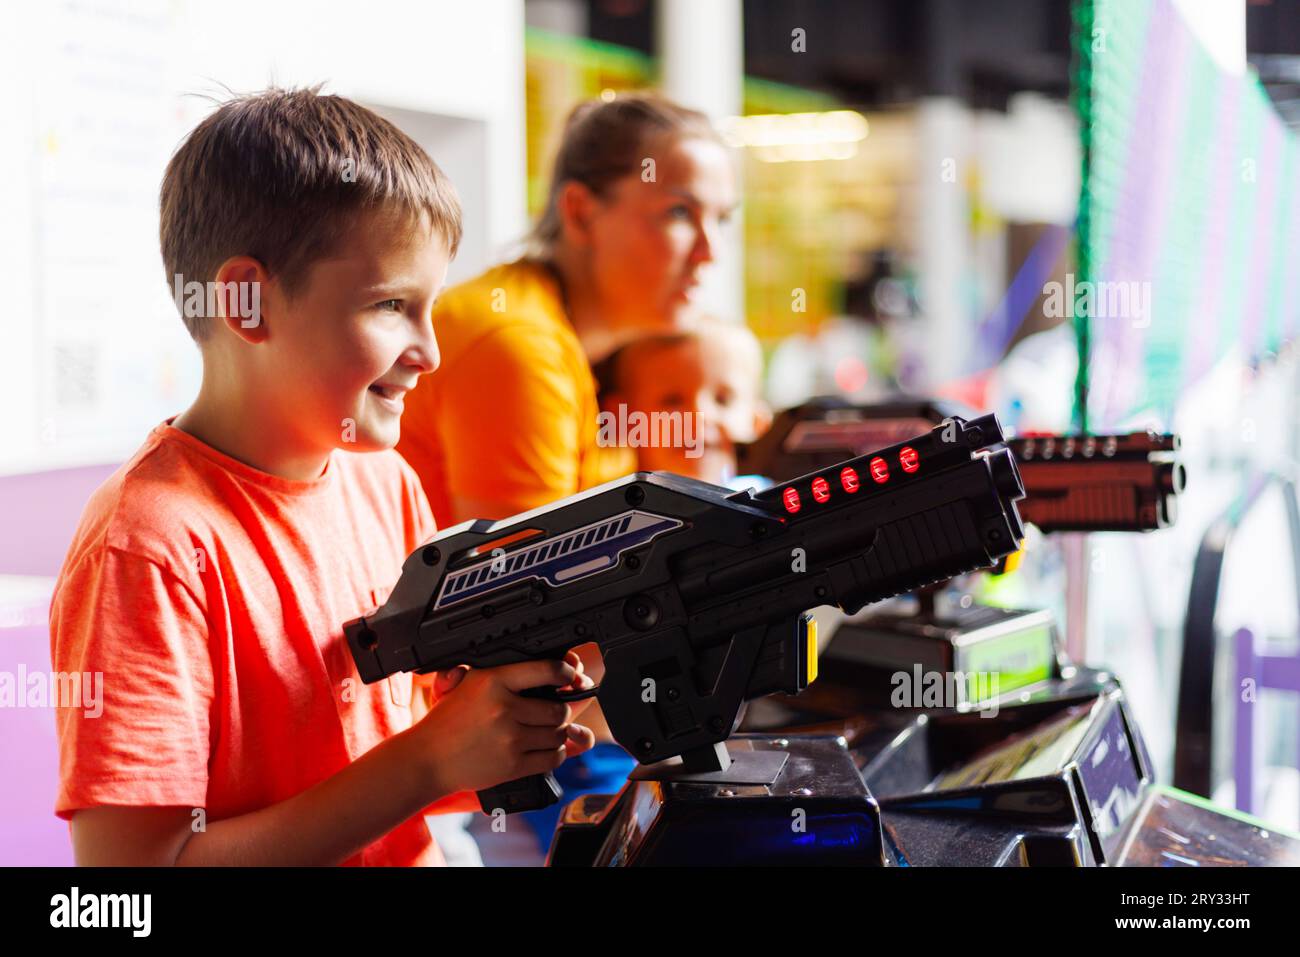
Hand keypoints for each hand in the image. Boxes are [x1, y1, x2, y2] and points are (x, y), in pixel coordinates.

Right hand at [414, 658, 593, 796]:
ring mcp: (509, 739)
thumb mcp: (468, 683)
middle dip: (561, 710)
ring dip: (558, 733)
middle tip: (554, 710)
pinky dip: (556, 753)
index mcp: (493, 680)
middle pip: (558, 708)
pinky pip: (553, 758)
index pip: (546, 670)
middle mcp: (503, 708)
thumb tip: (544, 671)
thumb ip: (502, 673)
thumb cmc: (448, 721)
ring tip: (546, 730)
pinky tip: (545, 748)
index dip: (566, 673)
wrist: (427, 759)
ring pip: (558, 734)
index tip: (569, 677)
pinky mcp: (513, 765)